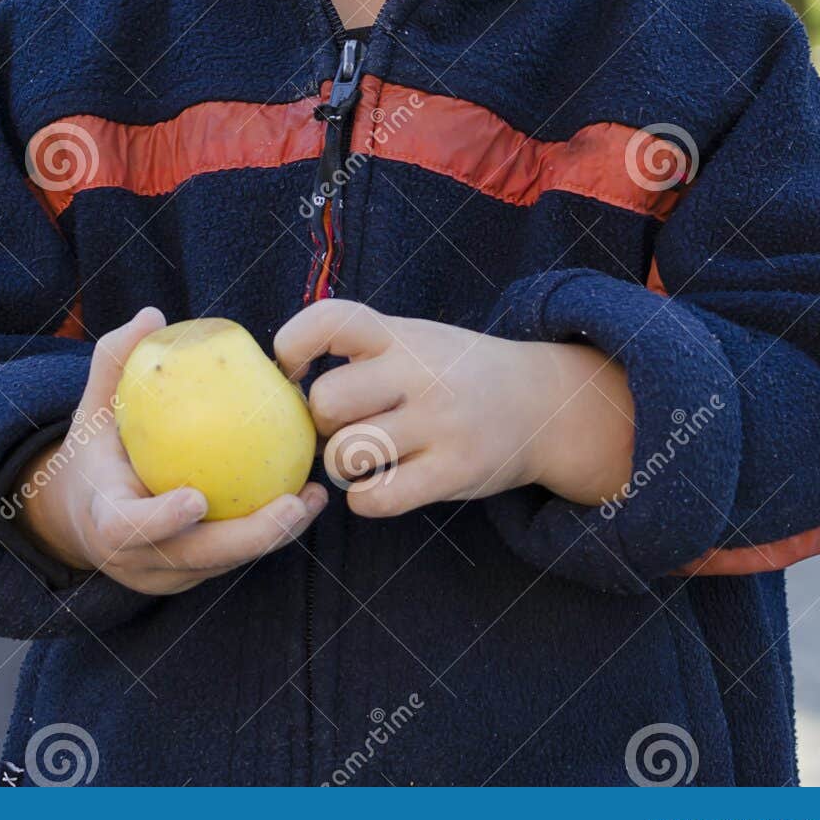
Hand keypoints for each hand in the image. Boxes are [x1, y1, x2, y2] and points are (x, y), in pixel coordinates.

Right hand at [14, 307, 328, 594]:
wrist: (82, 516)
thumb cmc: (95, 452)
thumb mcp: (94, 408)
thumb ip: (116, 363)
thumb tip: (153, 315)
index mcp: (104, 520)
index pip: (129, 529)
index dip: (162, 520)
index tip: (196, 497)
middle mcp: (137, 560)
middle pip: (196, 558)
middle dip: (248, 538)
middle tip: (291, 503)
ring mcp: (168, 576)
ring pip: (225, 563)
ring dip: (273, 535)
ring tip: (313, 496)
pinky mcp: (195, 577)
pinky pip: (236, 556)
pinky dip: (271, 531)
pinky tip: (307, 495)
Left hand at [275, 299, 634, 516]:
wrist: (543, 403)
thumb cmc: (452, 372)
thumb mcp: (412, 339)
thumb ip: (356, 348)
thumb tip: (276, 380)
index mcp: (401, 335)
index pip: (329, 320)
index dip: (292, 344)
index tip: (292, 368)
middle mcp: (420, 373)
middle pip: (326, 401)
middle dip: (319, 421)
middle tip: (338, 425)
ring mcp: (440, 423)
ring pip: (346, 453)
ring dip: (340, 464)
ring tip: (360, 456)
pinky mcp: (455, 471)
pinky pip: (377, 498)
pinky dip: (364, 499)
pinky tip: (375, 487)